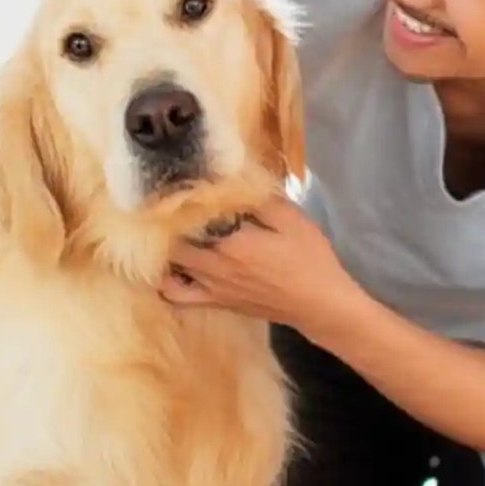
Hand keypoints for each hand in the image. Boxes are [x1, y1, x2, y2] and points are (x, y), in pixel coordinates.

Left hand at [158, 196, 371, 338]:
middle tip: (171, 209)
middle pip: (172, 244)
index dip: (179, 202)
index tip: (178, 187)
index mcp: (232, 243)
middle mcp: (214, 266)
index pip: (191, 218)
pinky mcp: (217, 303)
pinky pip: (178, 296)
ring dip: (165, 252)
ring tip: (170, 237)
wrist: (319, 304)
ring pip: (169, 269)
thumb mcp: (292, 219)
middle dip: (166, 226)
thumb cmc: (309, 259)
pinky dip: (168, 283)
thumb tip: (234, 181)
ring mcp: (212, 288)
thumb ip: (261, 200)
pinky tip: (174, 268)